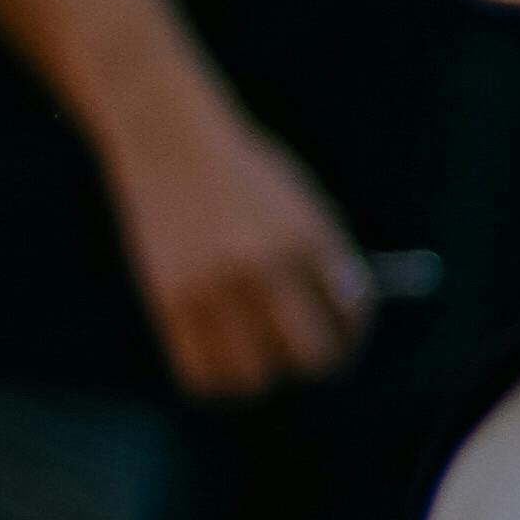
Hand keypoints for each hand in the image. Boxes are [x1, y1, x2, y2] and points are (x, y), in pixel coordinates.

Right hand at [100, 85, 367, 396]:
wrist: (168, 137)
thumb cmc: (239, 173)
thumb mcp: (294, 204)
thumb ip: (321, 262)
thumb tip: (337, 329)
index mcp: (306, 239)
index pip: (349, 314)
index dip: (352, 335)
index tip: (343, 340)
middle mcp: (264, 267)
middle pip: (309, 356)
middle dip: (316, 365)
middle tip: (306, 363)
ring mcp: (213, 286)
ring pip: (253, 377)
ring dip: (263, 379)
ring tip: (259, 364)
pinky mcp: (169, 299)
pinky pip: (200, 373)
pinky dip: (216, 382)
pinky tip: (221, 364)